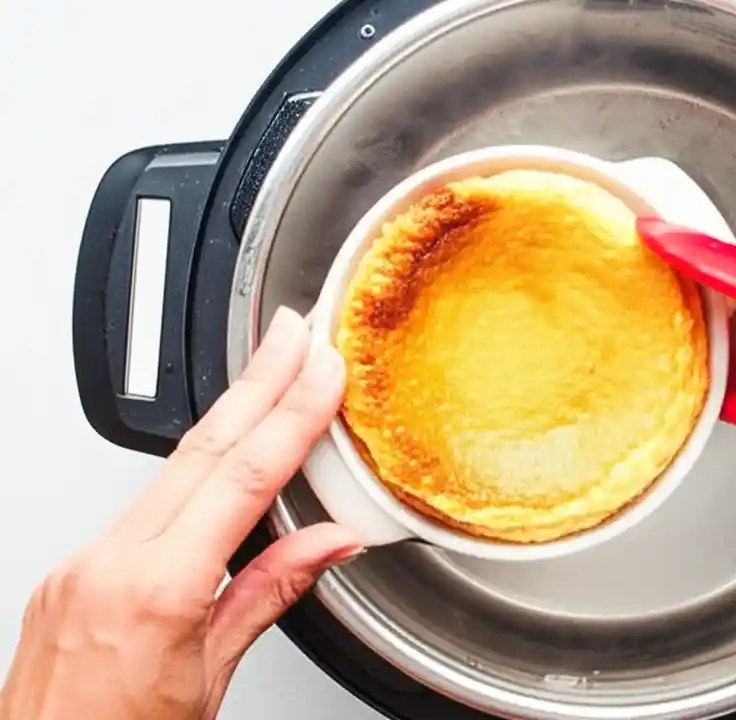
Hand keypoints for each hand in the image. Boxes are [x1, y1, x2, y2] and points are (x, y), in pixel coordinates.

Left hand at [0, 308, 361, 719]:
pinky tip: (223, 450)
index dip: (291, 417)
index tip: (322, 372)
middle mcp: (108, 564)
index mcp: (157, 591)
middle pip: (200, 449)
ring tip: (270, 374)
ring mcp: (81, 562)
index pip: (242, 479)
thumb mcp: (210, 680)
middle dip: (256, 381)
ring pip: (169, 469)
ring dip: (229, 414)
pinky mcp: (68, 570)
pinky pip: (141, 502)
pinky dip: (192, 468)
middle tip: (293, 332)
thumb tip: (329, 544)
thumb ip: (268, 596)